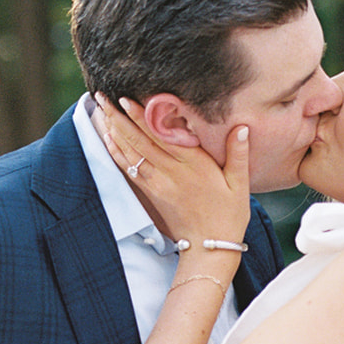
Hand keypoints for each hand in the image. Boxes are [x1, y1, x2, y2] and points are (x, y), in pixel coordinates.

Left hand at [96, 95, 249, 249]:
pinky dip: (117, 152)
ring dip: (115, 130)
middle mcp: (172, 173)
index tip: (126, 99)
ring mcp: (158, 184)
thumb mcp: (240, 185)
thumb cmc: (228, 215)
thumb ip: (238, 154)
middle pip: (140, 140)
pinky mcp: (152, 193)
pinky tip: (108, 138)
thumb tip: (242, 128)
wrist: (209, 247)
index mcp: (194, 166)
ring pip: (131, 152)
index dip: (142, 117)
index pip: (162, 136)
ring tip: (101, 109)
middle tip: (102, 96)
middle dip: (119, 117)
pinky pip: (130, 169)